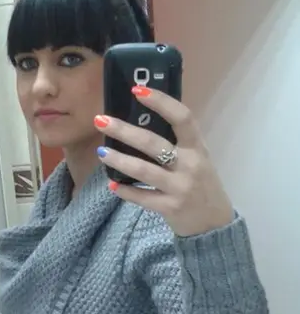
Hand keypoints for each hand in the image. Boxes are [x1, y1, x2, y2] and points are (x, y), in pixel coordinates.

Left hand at [95, 87, 233, 236]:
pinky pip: (142, 197)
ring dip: (119, 160)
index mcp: (197, 147)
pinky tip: (112, 185)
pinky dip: (125, 191)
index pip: (182, 118)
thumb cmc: (201, 184)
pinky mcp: (170, 207)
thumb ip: (177, 142)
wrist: (214, 223)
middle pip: (153, 143)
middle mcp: (190, 165)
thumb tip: (141, 120)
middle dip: (124, 131)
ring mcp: (180, 187)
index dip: (160, 102)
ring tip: (101, 152)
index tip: (137, 91)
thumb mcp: (197, 159)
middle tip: (101, 120)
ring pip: (143, 170)